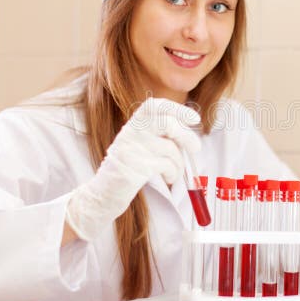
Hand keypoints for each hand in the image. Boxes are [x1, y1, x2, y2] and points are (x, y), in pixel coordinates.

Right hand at [66, 98, 200, 240]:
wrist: (103, 194)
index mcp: (132, 125)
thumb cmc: (127, 170)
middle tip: (196, 148)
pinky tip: (169, 178)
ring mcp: (132, 149)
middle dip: (187, 135)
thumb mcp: (139, 146)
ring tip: (174, 172)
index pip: (154, 106)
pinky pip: (167, 166)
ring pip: (171, 149)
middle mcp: (131, 133)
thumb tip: (187, 135)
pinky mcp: (136, 167)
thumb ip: (157, 136)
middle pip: (167, 123)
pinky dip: (173, 173)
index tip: (194, 119)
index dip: (177, 109)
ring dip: (179, 163)